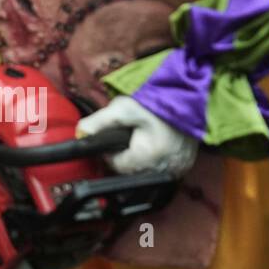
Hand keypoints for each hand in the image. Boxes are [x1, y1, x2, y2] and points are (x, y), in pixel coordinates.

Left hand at [76, 96, 198, 176]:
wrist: (188, 97)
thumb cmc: (155, 103)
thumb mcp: (123, 108)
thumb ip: (99, 122)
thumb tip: (80, 134)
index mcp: (148, 157)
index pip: (117, 165)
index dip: (111, 151)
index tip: (115, 136)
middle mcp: (165, 169)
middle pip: (132, 171)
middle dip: (125, 155)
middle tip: (130, 134)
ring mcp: (177, 169)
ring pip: (147, 171)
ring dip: (140, 159)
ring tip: (141, 138)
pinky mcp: (185, 166)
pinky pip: (163, 170)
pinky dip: (156, 160)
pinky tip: (154, 145)